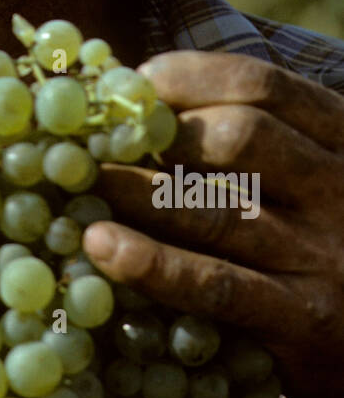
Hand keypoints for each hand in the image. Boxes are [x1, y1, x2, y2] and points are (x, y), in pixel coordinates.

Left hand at [82, 51, 343, 397]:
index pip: (265, 86)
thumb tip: (141, 103)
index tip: (135, 83)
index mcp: (342, 142)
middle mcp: (340, 190)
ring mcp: (324, 255)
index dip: (190, 77)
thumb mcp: (310, 184)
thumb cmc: (324, 252)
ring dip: (137, 191)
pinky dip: (153, 264)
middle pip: (241, 136)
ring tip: (79, 186)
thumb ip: (254, 144)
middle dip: (158, 133)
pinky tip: (101, 249)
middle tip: (98, 141)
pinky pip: (218, 284)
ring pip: (218, 209)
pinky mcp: (306, 320)